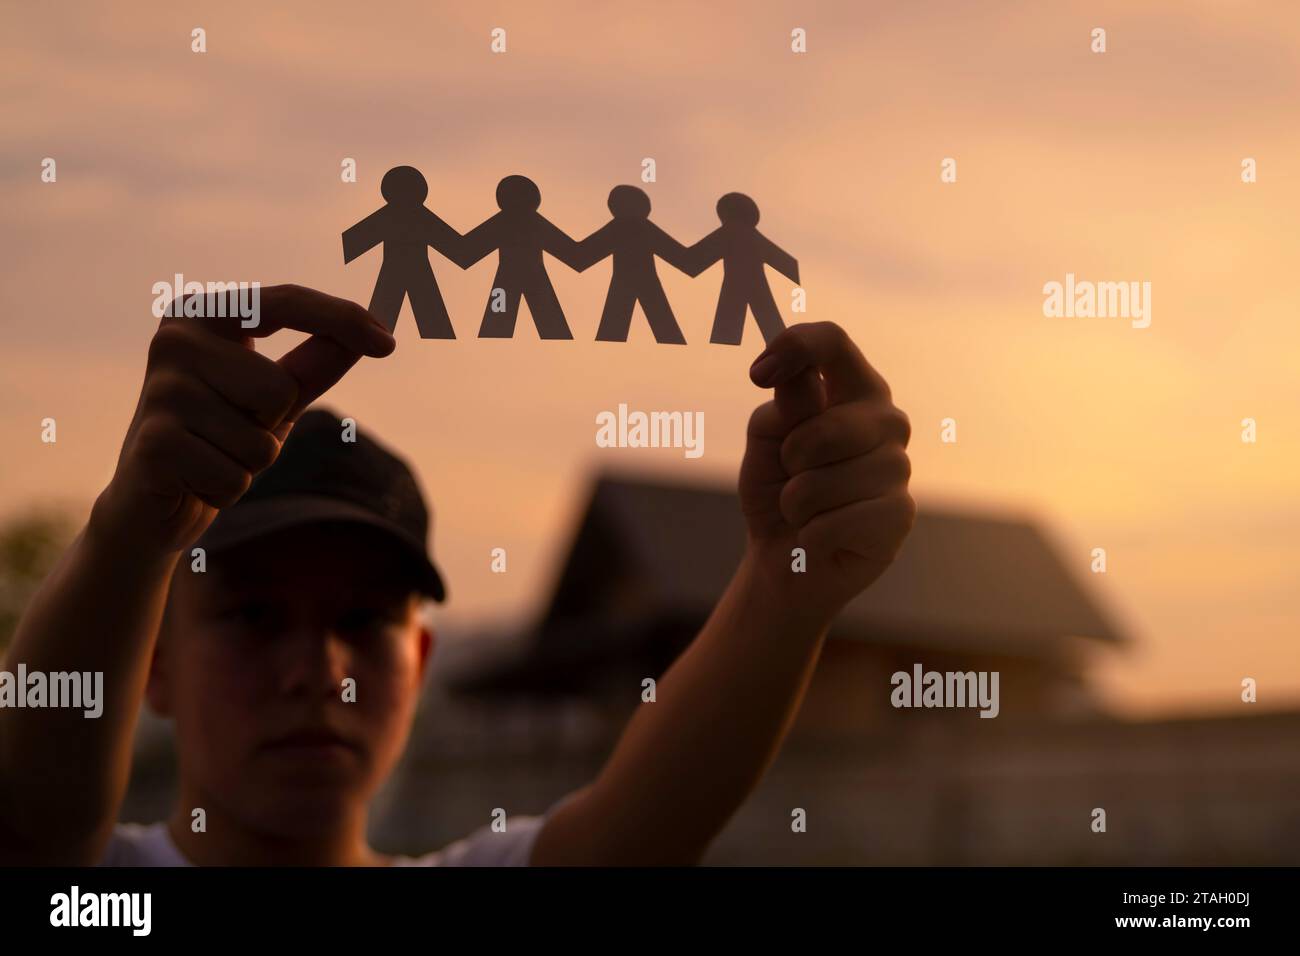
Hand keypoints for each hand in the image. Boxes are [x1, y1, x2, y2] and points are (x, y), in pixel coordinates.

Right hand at [90, 285, 394, 554]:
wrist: (150, 504)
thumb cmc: (219, 437)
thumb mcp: (275, 397)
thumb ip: (316, 364)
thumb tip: (374, 332)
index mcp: (201, 314)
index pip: (284, 301)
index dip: (341, 318)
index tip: (389, 341)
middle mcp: (173, 341)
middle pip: (280, 387)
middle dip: (272, 426)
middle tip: (231, 433)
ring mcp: (159, 390)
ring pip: (262, 439)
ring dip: (251, 463)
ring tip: (214, 456)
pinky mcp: (154, 442)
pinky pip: (237, 476)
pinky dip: (228, 490)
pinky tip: (194, 481)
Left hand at [739, 321, 913, 619]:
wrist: (786, 557)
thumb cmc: (778, 488)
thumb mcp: (767, 439)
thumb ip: (784, 405)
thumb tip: (794, 374)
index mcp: (853, 389)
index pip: (833, 342)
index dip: (794, 348)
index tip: (758, 375)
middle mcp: (886, 420)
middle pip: (823, 426)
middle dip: (789, 459)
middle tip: (793, 475)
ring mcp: (899, 466)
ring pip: (821, 482)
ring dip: (796, 504)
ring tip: (808, 511)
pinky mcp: (900, 514)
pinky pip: (832, 522)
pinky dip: (811, 535)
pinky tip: (822, 537)